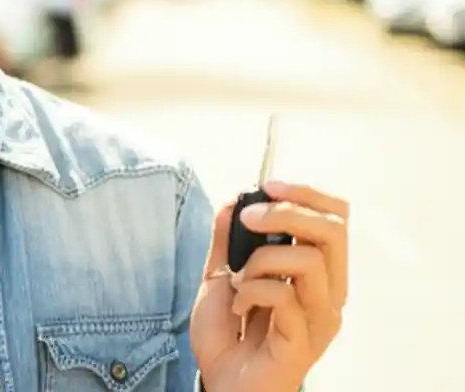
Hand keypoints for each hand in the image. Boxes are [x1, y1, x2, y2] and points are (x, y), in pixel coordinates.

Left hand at [190, 181, 348, 391]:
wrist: (220, 383)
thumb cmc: (228, 336)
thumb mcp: (220, 277)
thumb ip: (228, 241)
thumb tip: (234, 201)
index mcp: (317, 273)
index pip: (336, 220)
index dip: (307, 194)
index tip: (268, 186)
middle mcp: (329, 294)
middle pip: (333, 231)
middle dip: (286, 213)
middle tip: (249, 220)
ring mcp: (320, 318)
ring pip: (309, 260)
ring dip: (261, 260)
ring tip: (239, 281)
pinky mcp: (304, 340)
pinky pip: (285, 294)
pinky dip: (252, 290)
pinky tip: (239, 307)